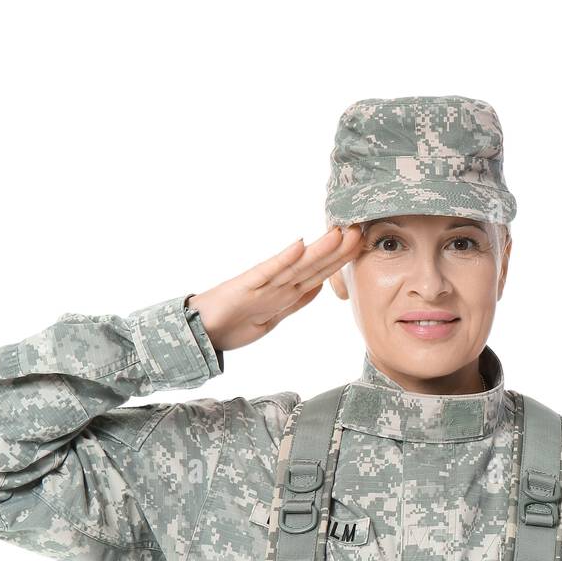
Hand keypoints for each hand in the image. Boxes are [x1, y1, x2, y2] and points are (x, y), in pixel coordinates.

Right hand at [187, 225, 363, 353]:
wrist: (201, 331)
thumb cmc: (233, 322)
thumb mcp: (274, 317)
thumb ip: (295, 301)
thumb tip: (318, 287)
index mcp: (286, 292)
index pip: (319, 273)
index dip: (340, 259)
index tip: (360, 244)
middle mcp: (277, 284)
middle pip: (313, 266)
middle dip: (337, 250)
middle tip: (359, 229)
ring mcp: (262, 285)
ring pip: (296, 266)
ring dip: (318, 251)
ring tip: (337, 233)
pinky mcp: (245, 287)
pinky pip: (267, 273)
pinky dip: (284, 259)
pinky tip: (300, 245)